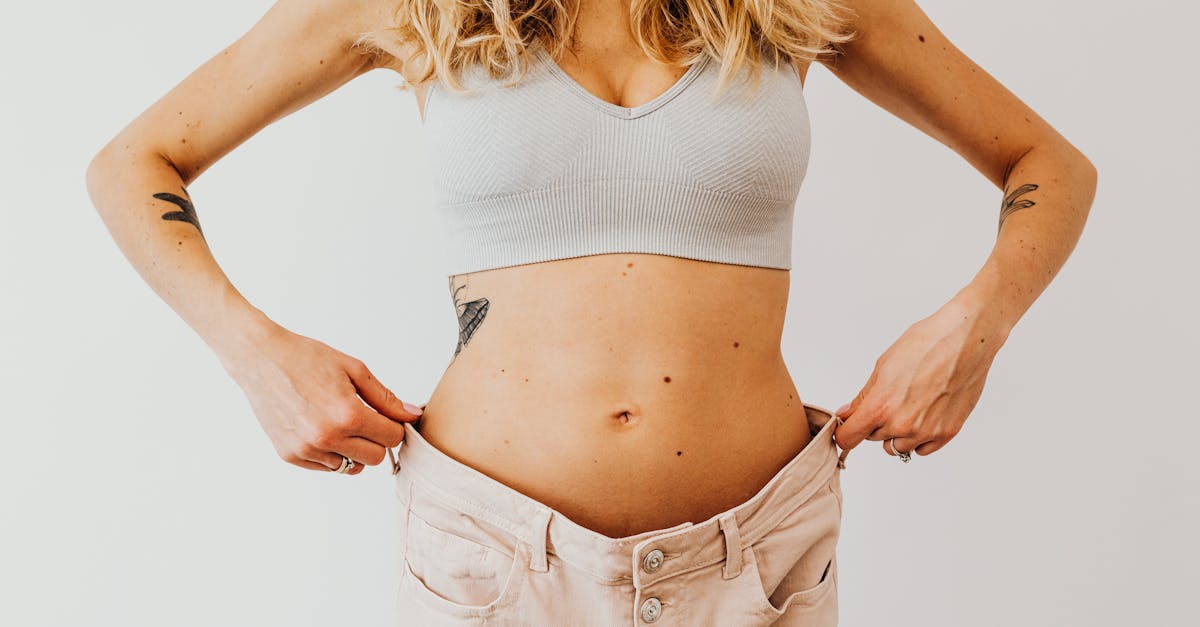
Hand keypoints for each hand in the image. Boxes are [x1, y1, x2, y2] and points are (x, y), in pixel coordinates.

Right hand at [220, 323, 423, 472]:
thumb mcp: (354, 370)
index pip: (392, 438)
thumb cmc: (307, 358)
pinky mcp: (290, 455)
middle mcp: (327, 437)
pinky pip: (327, 467)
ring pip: (351, 467)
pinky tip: (322, 428)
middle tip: (365, 418)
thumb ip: (386, 398)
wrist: (261, 358)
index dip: (394, 425)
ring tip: (341, 423)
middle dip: (377, 439)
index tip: (385, 415)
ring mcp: (306, 449)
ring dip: (354, 449)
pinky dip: (331, 453)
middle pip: (376, 457)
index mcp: (347, 415)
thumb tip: (412, 415)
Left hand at [834, 295, 1008, 458]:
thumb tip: (848, 413)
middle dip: (873, 424)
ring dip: (896, 434)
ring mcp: (926, 432)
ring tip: (908, 406)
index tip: (847, 427)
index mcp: (881, 407)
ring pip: (897, 447)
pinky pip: (922, 450)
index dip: (845, 432)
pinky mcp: (947, 433)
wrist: (965, 339)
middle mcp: (902, 425)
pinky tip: (923, 417)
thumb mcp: (884, 366)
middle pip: (872, 438)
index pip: (848, 438)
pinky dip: (918, 439)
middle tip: (888, 401)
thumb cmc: (927, 344)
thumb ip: (864, 396)